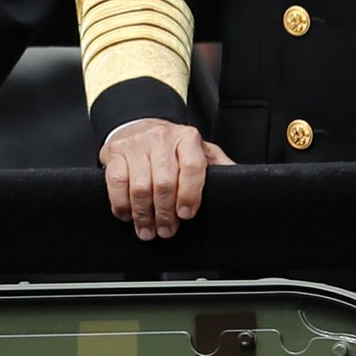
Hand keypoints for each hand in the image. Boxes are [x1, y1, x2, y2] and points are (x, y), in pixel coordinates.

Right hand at [100, 119, 231, 241]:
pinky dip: (121, 204)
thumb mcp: (200, 150)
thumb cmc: (172, 147)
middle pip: (164, 182)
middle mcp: (161, 138)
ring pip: (139, 186)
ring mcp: (136, 144)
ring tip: (148, 230)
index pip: (192, 166)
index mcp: (187, 139)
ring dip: (143, 214)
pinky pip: (116, 182)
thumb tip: (241, 183)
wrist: (139, 125)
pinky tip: (127, 215)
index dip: (190, 194)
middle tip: (166, 231)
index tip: (186, 215)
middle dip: (165, 213)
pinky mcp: (115, 152)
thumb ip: (219, 166)